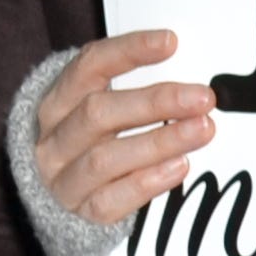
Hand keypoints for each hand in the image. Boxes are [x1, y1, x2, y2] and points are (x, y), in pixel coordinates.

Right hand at [32, 27, 215, 228]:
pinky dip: (147, 182)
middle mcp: (54, 137)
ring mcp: (62, 177)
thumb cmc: (88, 144)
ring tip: (200, 131)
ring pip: (106, 157)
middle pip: (98, 112)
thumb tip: (187, 78)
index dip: (129, 51)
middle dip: (155, 102)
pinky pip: (111, 200)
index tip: (170, 42)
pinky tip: (178, 167)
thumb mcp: (98, 108)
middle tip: (201, 98)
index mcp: (57, 100)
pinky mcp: (79, 213)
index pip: (90, 65)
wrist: (57, 199)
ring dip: (159, 141)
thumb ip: (132, 91)